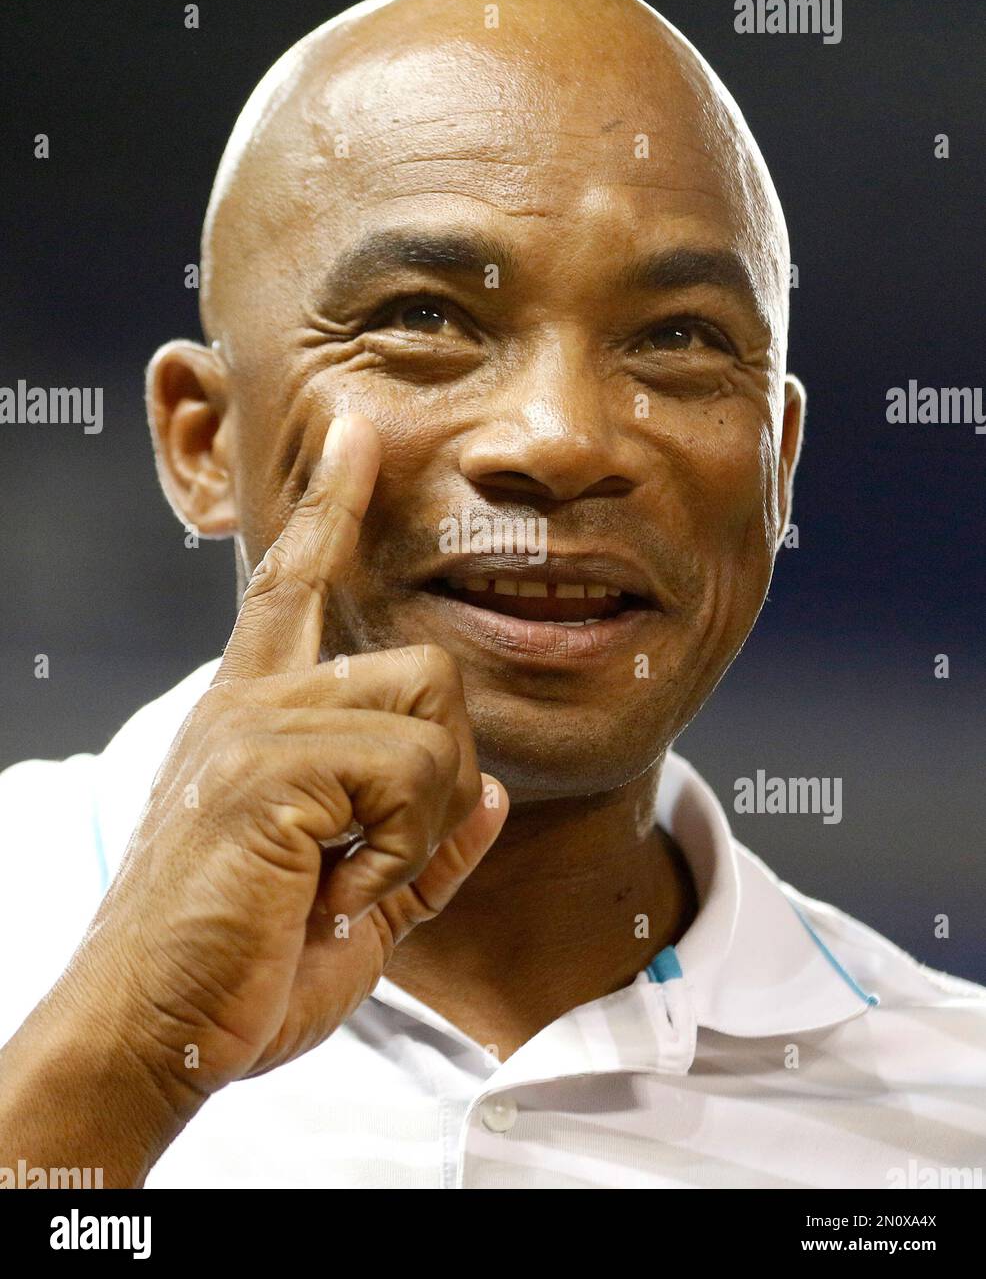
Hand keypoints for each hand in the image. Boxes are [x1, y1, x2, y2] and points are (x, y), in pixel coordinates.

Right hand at [51, 413, 507, 1122]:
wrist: (156, 1033)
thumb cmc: (244, 964)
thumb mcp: (357, 898)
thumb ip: (424, 842)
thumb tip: (488, 794)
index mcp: (261, 715)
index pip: (300, 582)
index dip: (332, 503)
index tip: (354, 431)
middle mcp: (254, 697)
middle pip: (427, 668)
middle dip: (436, 774)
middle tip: (367, 859)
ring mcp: (257, 723)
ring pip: (431, 712)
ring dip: (417, 817)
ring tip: (343, 877)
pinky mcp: (269, 762)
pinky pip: (410, 770)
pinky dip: (399, 848)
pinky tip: (334, 891)